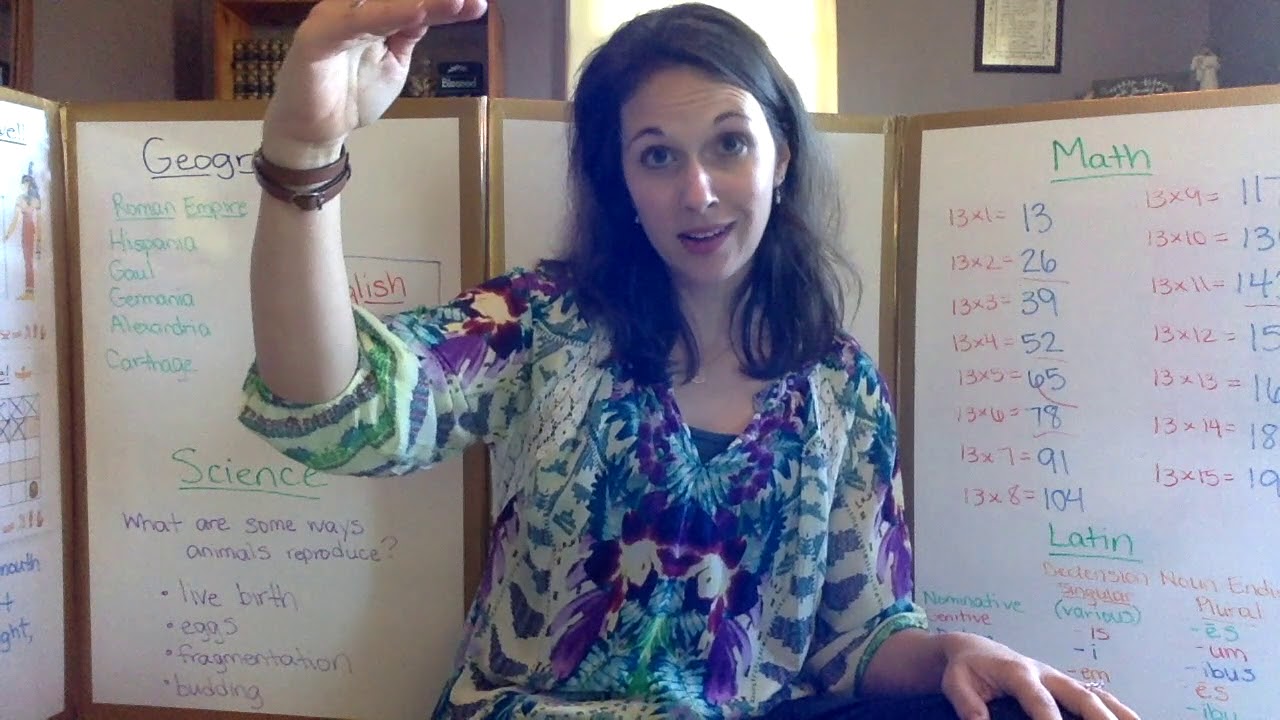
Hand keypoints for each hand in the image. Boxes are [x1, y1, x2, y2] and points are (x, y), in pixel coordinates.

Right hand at [262, 0, 486, 167]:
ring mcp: (334, 17)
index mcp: (370, 9)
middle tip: (472, 0)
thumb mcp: (393, 61)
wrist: (315, 132)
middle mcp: (352, 6)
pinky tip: (419, 12)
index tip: (479, 4)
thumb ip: (409, 32)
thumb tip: (438, 6)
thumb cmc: (351, 94)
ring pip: (383, 2)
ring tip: (457, 2)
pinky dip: (389, 14)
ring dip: (424, 2)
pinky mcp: (317, 36)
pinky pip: (356, 21)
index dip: (441, 1)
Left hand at [938, 632, 1139, 719]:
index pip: (1039, 700)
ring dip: (1120, 714)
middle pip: (1080, 696)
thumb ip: (969, 705)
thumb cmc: (967, 669)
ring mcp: (1061, 679)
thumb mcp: (956, 684)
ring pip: (1097, 695)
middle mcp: (1046, 673)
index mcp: (1018, 672)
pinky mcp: (1068, 686)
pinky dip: (1119, 710)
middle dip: (1099, 718)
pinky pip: (1100, 696)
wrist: (976, 649)